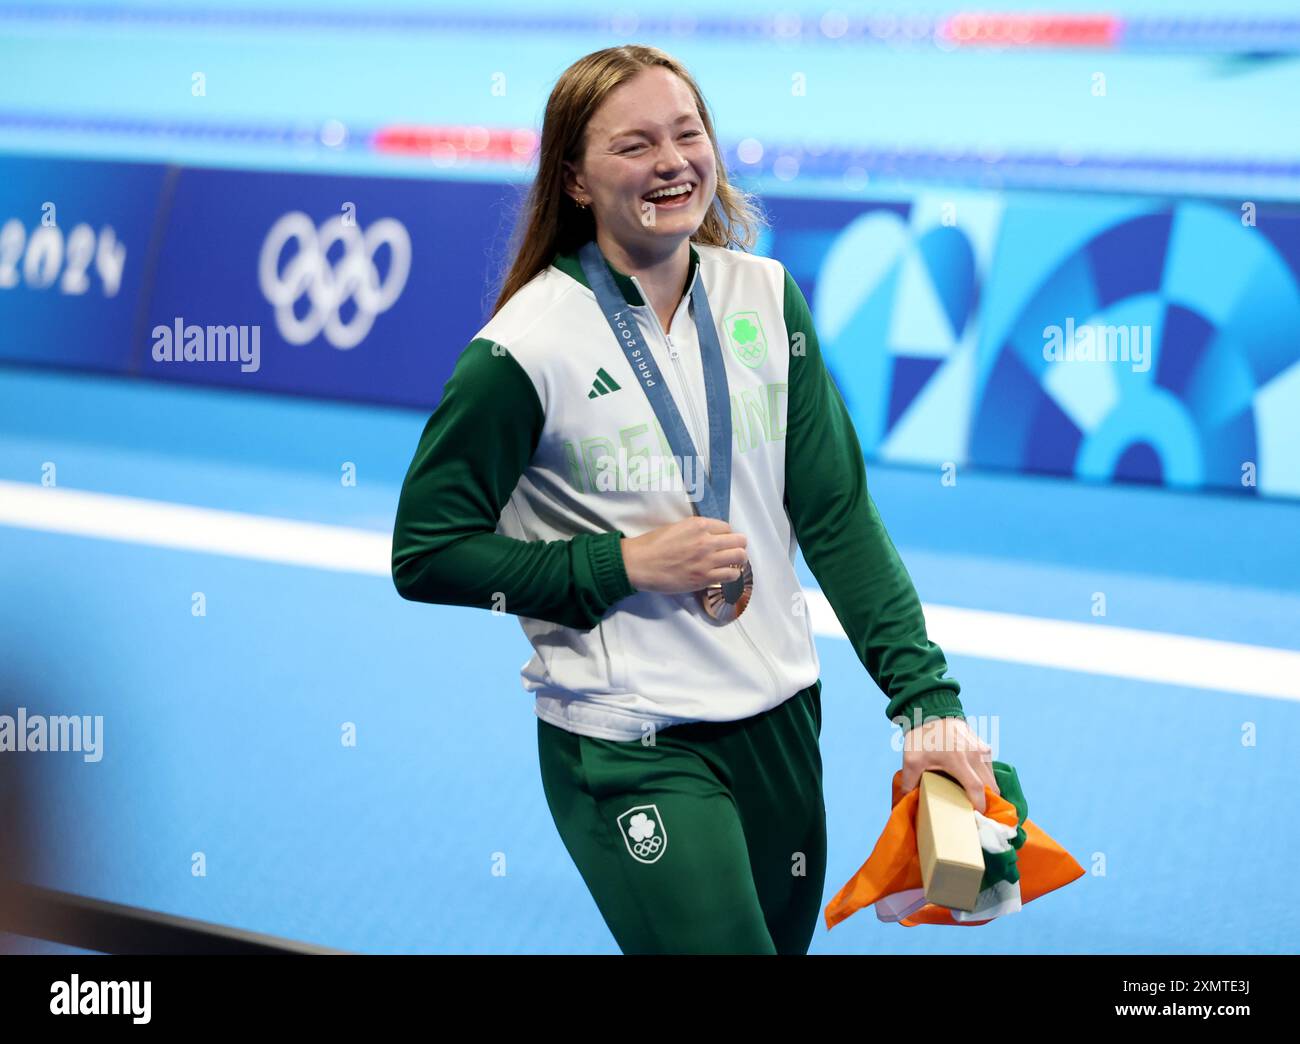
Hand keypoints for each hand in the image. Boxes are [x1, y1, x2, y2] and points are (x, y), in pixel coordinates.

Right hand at [620, 517, 747, 594]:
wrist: (640, 564)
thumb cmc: (652, 545)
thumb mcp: (677, 527)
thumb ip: (696, 530)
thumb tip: (710, 537)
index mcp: (699, 525)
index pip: (727, 528)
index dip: (726, 535)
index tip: (721, 542)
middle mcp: (707, 540)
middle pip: (740, 541)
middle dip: (738, 546)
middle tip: (731, 552)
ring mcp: (708, 560)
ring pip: (740, 557)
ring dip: (738, 560)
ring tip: (730, 564)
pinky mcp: (705, 578)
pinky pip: (732, 575)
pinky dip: (731, 574)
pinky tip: (724, 574)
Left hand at [900, 716, 999, 813]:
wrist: (931, 709)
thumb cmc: (921, 735)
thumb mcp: (911, 759)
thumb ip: (909, 782)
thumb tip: (907, 801)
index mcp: (958, 760)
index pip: (976, 788)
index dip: (979, 805)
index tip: (976, 817)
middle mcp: (975, 755)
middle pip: (991, 786)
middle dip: (988, 802)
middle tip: (978, 814)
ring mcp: (981, 749)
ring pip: (992, 776)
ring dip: (988, 789)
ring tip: (977, 800)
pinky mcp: (983, 745)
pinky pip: (989, 766)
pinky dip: (986, 777)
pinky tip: (975, 783)